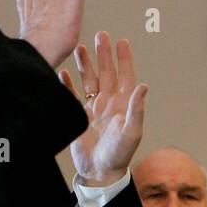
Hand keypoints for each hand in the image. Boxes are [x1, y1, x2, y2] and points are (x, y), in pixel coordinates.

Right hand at [57, 30, 146, 184]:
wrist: (99, 171)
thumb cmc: (119, 155)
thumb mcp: (131, 132)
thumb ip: (136, 109)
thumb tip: (144, 86)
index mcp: (123, 104)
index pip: (125, 76)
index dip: (124, 59)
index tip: (121, 41)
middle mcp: (109, 102)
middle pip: (107, 73)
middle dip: (103, 54)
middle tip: (100, 35)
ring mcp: (94, 108)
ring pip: (89, 80)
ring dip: (85, 65)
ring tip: (79, 48)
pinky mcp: (80, 116)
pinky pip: (73, 95)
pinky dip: (67, 84)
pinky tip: (62, 72)